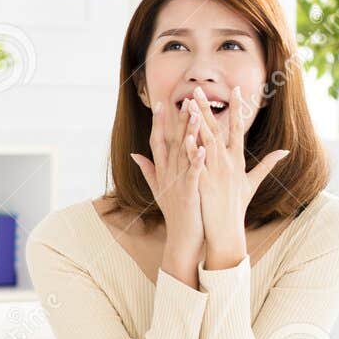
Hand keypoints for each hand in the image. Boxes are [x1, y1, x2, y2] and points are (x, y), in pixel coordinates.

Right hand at [130, 90, 205, 271]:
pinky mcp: (189, 193)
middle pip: (171, 143)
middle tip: (183, 100)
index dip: (158, 123)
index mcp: (162, 171)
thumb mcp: (158, 189)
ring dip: (189, 134)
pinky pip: (193, 173)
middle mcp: (167, 174)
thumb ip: (147, 170)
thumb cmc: (175, 213)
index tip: (161, 104)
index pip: (158, 142)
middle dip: (177, 121)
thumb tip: (134, 154)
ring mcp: (177, 183)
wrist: (182, 238)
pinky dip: (197, 160)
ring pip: (183, 154)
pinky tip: (204, 147)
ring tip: (195, 115)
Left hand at [186, 85, 288, 267]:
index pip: (237, 128)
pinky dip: (192, 149)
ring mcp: (215, 172)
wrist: (226, 230)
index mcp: (237, 160)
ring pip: (206, 141)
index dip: (238, 108)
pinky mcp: (204, 182)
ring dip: (198, 121)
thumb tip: (285, 151)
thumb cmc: (237, 207)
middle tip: (198, 89)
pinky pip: (197, 162)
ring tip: (189, 103)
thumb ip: (268, 165)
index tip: (236, 89)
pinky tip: (186, 136)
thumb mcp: (253, 183)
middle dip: (207, 108)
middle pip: (217, 129)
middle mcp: (227, 162)